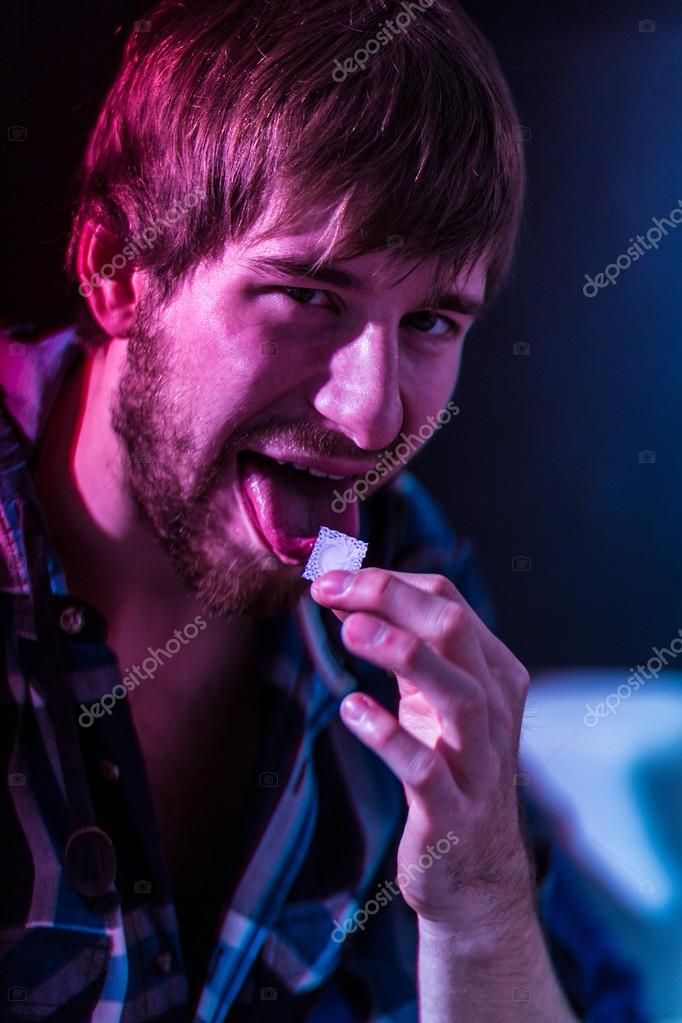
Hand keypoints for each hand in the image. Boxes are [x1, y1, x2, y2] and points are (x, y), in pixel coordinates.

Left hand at [310, 567, 532, 932]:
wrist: (474, 871)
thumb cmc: (449, 769)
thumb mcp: (432, 703)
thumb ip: (402, 649)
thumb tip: (346, 596)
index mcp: (493, 673)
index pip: (449, 602)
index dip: (388, 582)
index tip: (331, 579)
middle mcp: (495, 710)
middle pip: (455, 633)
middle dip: (392, 599)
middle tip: (331, 588)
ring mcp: (479, 763)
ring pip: (460, 695)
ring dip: (403, 654)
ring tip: (350, 631)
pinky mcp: (452, 812)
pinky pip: (425, 769)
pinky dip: (389, 736)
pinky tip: (352, 710)